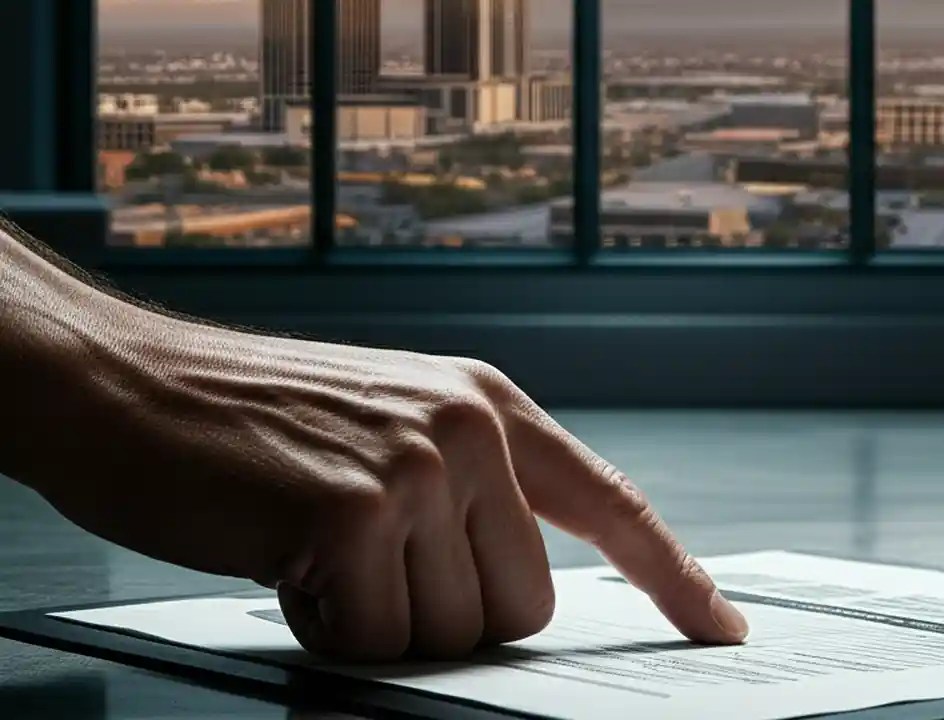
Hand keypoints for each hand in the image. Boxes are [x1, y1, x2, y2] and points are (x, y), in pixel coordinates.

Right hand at [26, 305, 748, 661]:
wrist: (131, 386)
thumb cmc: (255, 424)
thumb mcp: (390, 429)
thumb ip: (469, 496)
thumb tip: (517, 599)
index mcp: (488, 407)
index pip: (609, 502)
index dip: (671, 573)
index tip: (719, 626)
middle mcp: (469, 429)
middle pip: (522, 609)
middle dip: (446, 618)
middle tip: (363, 566)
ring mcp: (417, 465)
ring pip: (451, 637)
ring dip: (379, 623)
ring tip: (316, 550)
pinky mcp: (355, 509)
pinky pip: (375, 641)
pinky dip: (326, 628)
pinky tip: (285, 562)